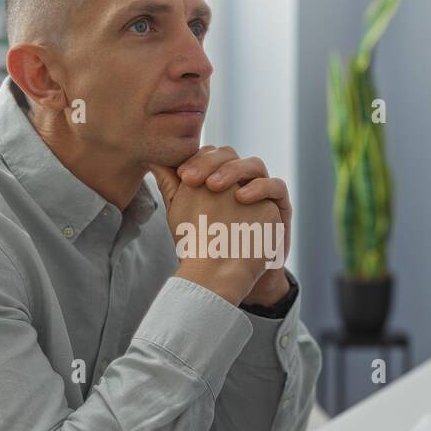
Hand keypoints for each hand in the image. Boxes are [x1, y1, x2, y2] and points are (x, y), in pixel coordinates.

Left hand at [175, 146, 292, 305]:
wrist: (227, 276)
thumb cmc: (204, 243)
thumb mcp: (183, 214)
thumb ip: (171, 187)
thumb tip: (152, 160)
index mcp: (218, 175)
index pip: (209, 154)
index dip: (195, 159)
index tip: (180, 174)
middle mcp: (240, 179)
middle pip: (230, 154)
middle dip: (210, 163)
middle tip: (192, 179)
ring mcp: (261, 190)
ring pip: (254, 164)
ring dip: (233, 171)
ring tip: (213, 187)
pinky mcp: (279, 205)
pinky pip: (276, 186)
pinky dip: (260, 188)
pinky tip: (241, 198)